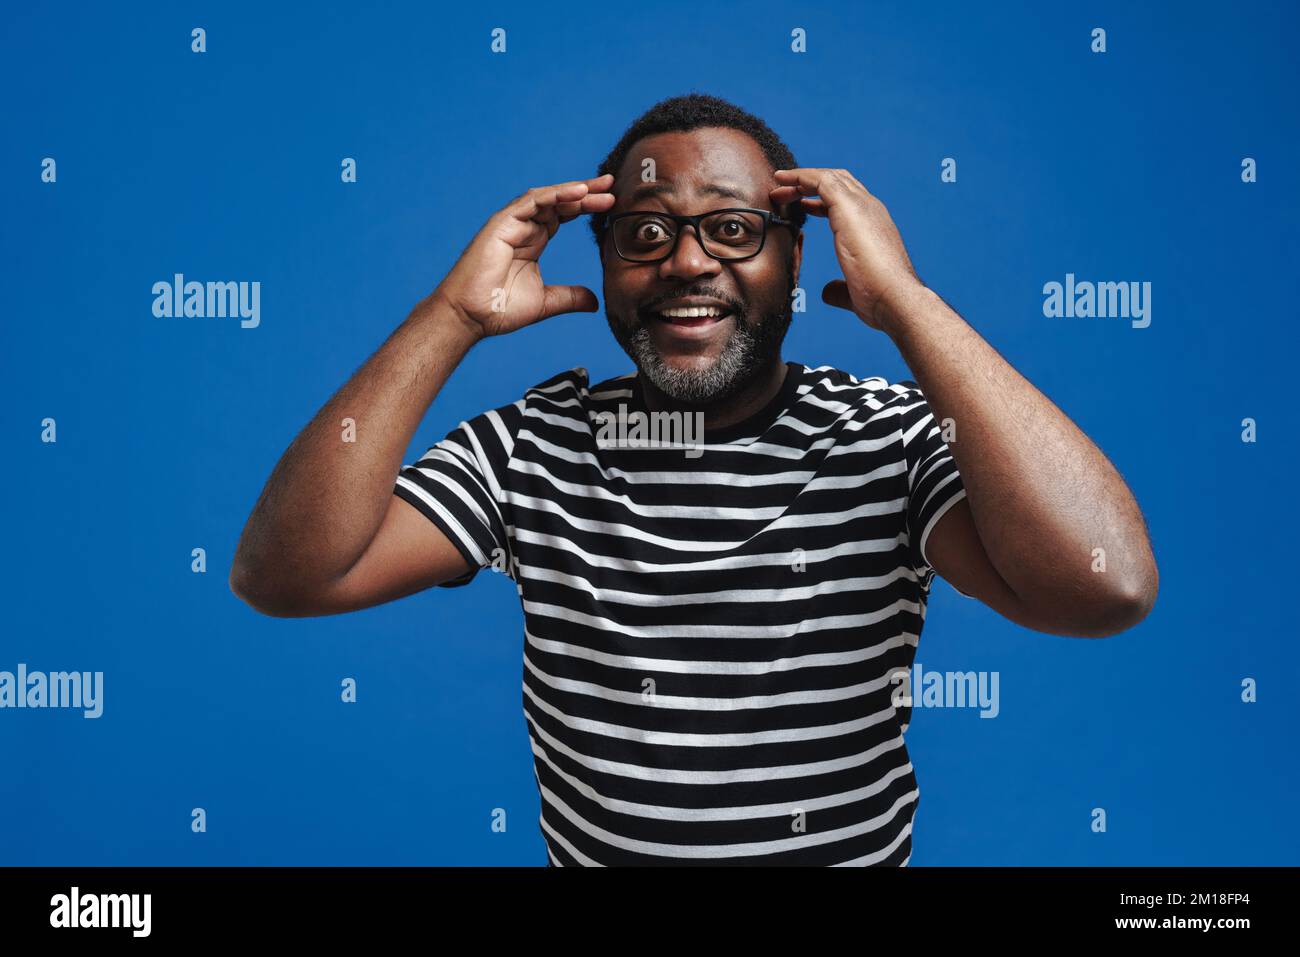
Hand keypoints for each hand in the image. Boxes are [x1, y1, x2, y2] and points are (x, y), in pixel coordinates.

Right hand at [432, 174, 615, 337]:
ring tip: (600, 187)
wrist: (471, 317)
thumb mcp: (546, 303)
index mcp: (533, 242)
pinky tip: (577, 192)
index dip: (587, 207)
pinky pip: (531, 201)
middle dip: (586, 193)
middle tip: (612, 186)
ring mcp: (512, 224)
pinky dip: (555, 195)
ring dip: (574, 191)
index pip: (564, 216)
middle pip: (559, 202)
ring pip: (547, 198)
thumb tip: (595, 302)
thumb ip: (571, 298)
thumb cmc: (499, 310)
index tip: (612, 203)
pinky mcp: (501, 223)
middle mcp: (523, 229)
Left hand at [770, 168, 922, 330]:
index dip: (820, 201)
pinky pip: (821, 180)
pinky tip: (782, 180)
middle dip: (809, 184)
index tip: (799, 206)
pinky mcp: (849, 206)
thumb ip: (839, 287)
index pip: (847, 201)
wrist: (896, 298)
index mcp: (873, 226)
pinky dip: (800, 176)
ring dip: (801, 178)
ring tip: (778, 182)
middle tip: (784, 192)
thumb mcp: (854, 290)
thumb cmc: (879, 299)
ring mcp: (862, 205)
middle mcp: (870, 209)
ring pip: (829, 177)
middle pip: (838, 183)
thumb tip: (827, 291)